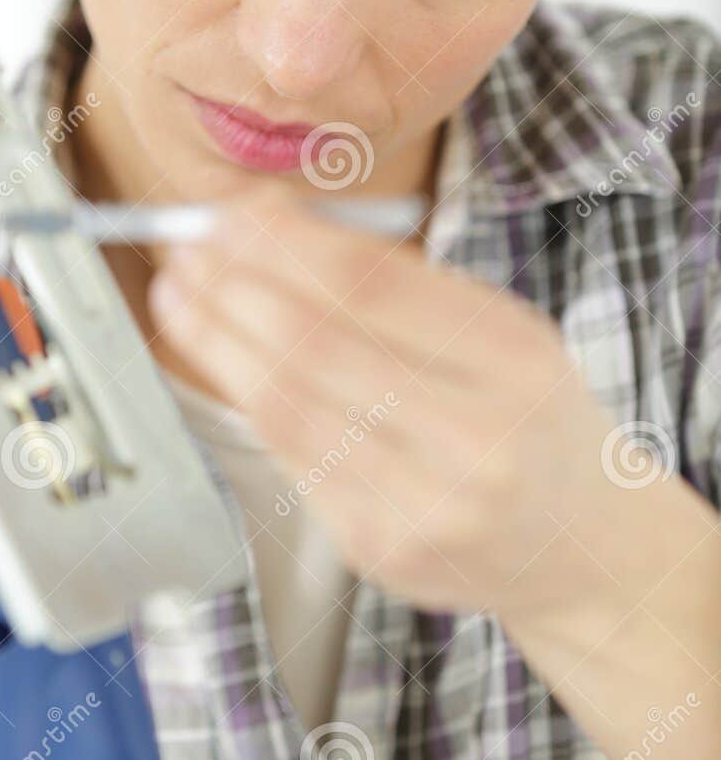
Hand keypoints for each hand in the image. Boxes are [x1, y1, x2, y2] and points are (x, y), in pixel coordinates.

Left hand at [147, 184, 672, 623]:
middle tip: (185, 247)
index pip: (373, 283)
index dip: (284, 241)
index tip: (231, 210)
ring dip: (215, 341)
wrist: (582, 547)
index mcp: (514, 358)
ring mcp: (425, 503)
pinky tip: (219, 361)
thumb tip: (269, 224)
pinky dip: (247, 399)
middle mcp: (476, 436)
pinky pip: (292, 458)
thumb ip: (398, 285)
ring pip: (288, 407)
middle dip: (233, 286)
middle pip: (317, 344)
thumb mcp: (501, 334)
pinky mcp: (380, 548)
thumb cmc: (526, 419)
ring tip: (177, 295)